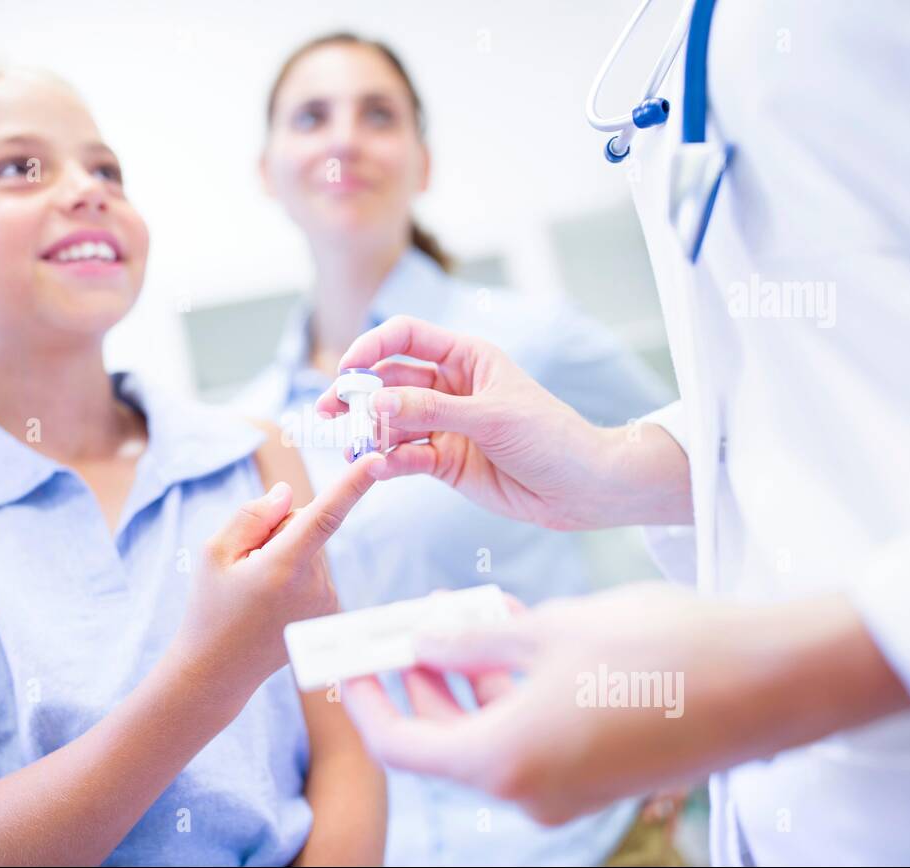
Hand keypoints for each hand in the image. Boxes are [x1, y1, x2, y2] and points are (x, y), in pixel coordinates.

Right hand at [173, 452, 386, 692]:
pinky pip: (315, 570)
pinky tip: (271, 601)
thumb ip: (252, 516)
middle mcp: (314, 587)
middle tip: (246, 568)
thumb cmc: (210, 608)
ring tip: (257, 591)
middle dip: (278, 531)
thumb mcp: (214, 554)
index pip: (325, 516)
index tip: (377, 460)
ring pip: (311, 548)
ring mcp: (326, 603)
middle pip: (306, 525)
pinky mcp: (330, 611)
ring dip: (286, 555)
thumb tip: (289, 493)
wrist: (217, 671)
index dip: (352, 484)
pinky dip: (295, 574)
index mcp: (283, 569)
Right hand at [315, 314, 690, 529]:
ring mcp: (443, 425)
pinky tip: (377, 468)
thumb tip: (376, 400)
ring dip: (369, 433)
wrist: (581, 488)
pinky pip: (405, 457)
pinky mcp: (443, 462)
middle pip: (388, 381)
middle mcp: (449, 387)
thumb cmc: (550, 437)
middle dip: (357, 394)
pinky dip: (388, 462)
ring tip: (353, 448)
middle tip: (328, 411)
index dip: (372, 346)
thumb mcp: (491, 416)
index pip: (406, 338)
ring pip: (391, 422)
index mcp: (465, 358)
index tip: (347, 367)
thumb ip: (431, 409)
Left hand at [340, 582, 905, 826]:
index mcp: (504, 761)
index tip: (349, 663)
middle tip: (406, 626)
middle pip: (444, 742)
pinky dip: (510, 694)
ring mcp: (569, 791)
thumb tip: (419, 639)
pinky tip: (513, 637)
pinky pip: (532, 738)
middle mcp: (530, 792)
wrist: (771, 681)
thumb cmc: (659, 649)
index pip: (401, 745)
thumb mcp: (549, 631)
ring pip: (491, 735)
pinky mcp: (601, 777)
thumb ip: (471, 641)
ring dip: (468, 680)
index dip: (368, 702)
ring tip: (461, 616)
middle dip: (420, 681)